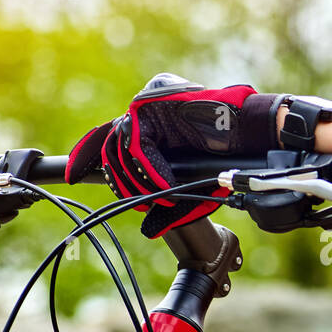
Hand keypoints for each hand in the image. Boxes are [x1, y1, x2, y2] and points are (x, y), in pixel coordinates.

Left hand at [65, 73, 331, 238]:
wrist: (259, 132)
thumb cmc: (234, 156)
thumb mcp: (194, 181)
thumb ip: (169, 197)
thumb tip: (151, 228)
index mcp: (153, 123)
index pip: (108, 138)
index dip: (87, 156)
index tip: (72, 174)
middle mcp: (145, 109)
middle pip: (111, 149)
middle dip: (125, 183)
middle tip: (150, 201)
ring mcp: (147, 104)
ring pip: (120, 150)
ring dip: (141, 182)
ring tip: (167, 197)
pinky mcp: (153, 104)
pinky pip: (138, 145)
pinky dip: (152, 170)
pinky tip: (167, 185)